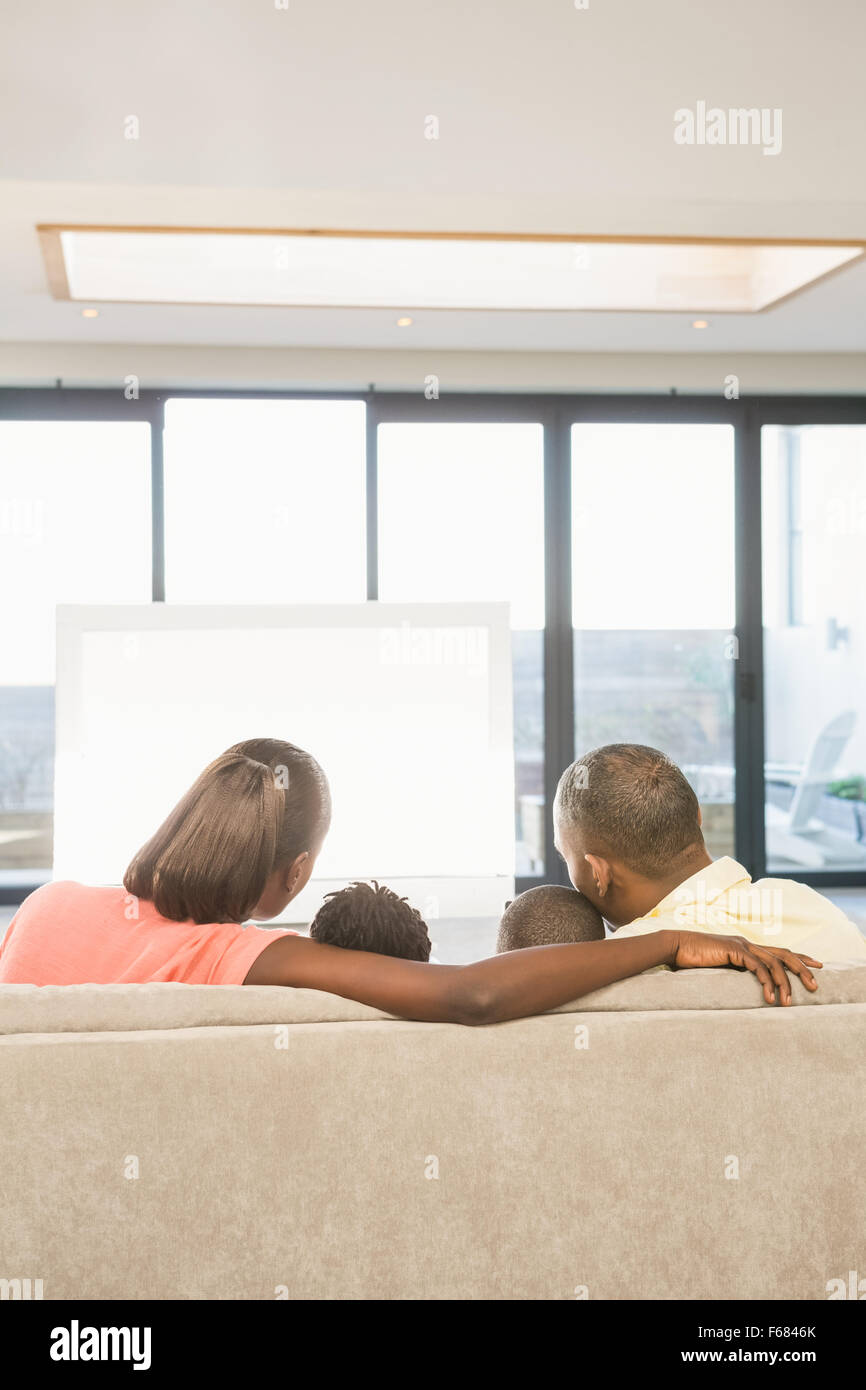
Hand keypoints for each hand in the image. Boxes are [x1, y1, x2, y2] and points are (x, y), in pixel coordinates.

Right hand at [667, 930, 821, 1004]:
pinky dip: (766, 981)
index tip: (817, 966)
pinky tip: (769, 997)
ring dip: (785, 983)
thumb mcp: (718, 971)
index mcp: (746, 948)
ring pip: (774, 962)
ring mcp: (741, 945)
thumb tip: (743, 992)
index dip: (800, 958)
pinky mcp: (734, 950)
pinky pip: (757, 966)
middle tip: (815, 985)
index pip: (779, 952)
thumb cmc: (692, 961)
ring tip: (789, 1002)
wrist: (674, 947)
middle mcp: (747, 944)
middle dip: (802, 969)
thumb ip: (732, 976)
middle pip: (784, 954)